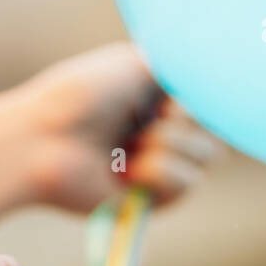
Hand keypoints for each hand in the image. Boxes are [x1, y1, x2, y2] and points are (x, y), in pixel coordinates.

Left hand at [17, 42, 224, 212]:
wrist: (48, 138)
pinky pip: (187, 184)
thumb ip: (185, 72)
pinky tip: (127, 170)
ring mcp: (161, 166)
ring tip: (131, 144)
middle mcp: (164, 130)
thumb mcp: (139, 65)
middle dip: (187, 122)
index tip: (170, 97)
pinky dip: (160, 172)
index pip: (212, 99)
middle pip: (217, 128)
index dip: (199, 99)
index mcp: (161, 95)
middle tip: (149, 119)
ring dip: (172, 145)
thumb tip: (218, 88)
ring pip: (209, 156)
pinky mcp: (152, 200)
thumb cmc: (85, 95)